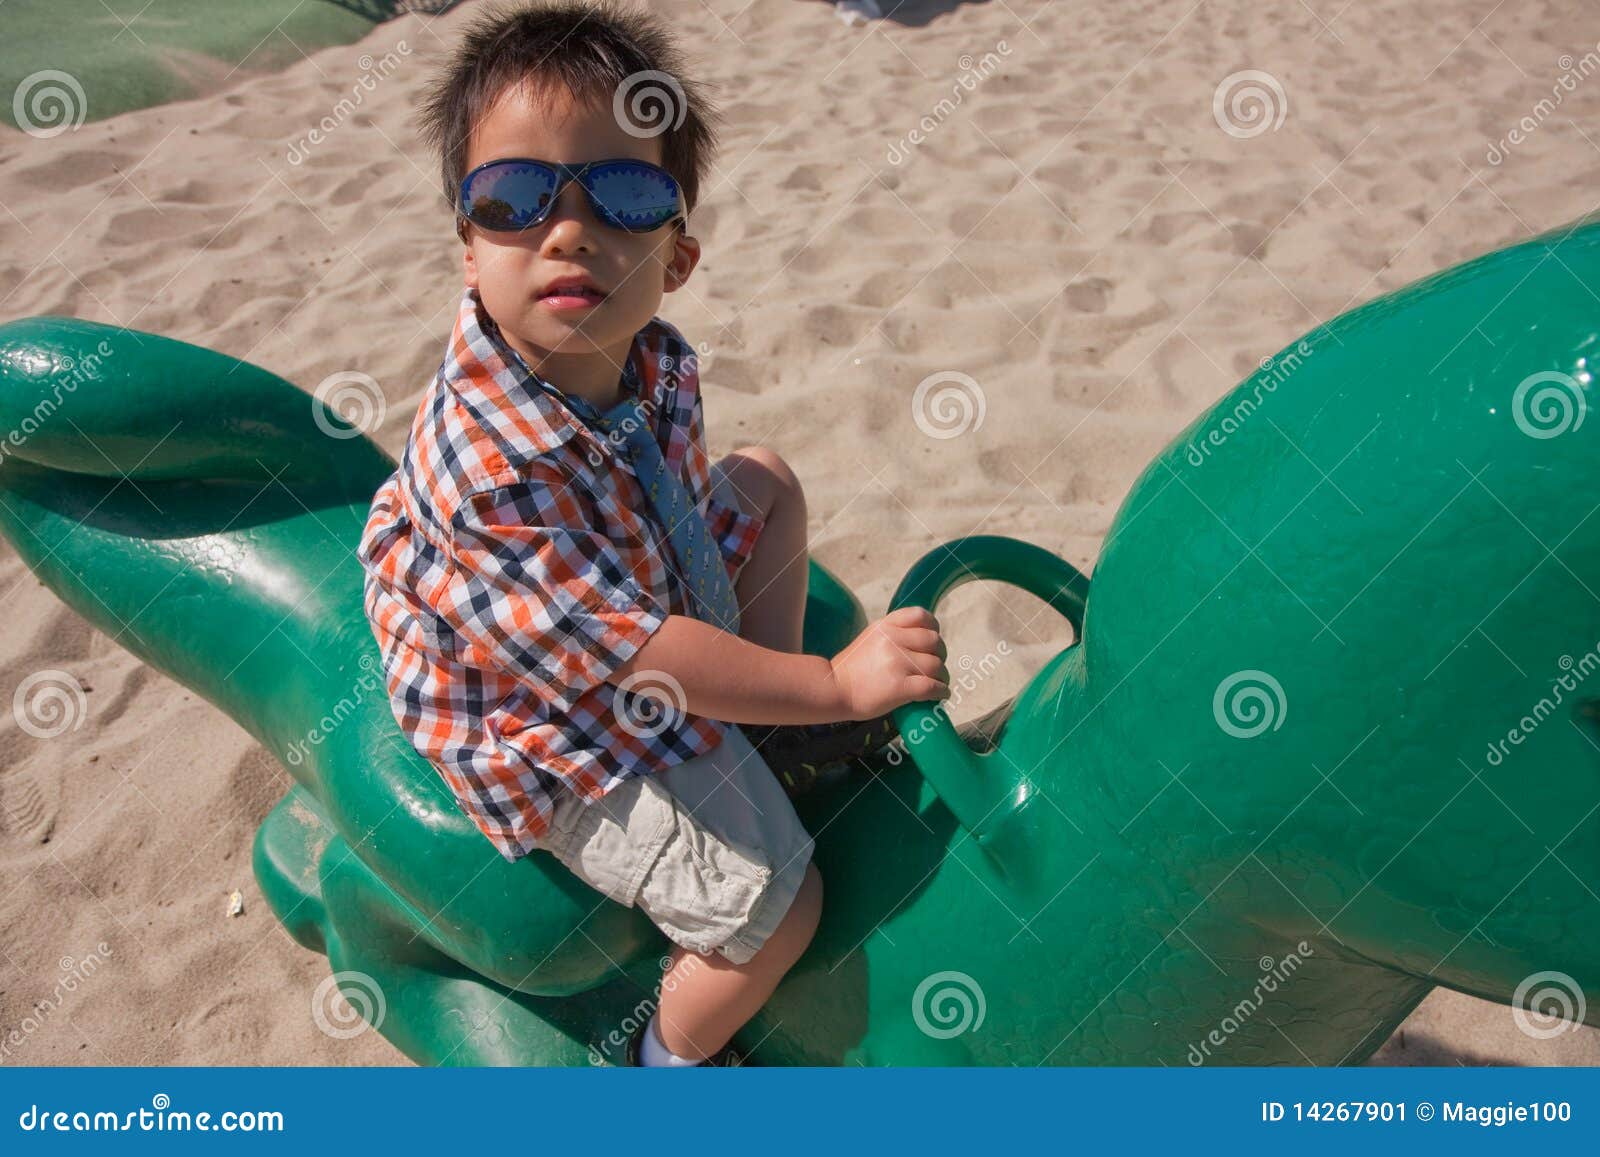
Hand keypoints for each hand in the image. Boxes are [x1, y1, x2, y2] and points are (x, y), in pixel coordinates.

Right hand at [827, 606, 948, 719]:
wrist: (833, 689)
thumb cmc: (851, 668)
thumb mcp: (871, 637)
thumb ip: (894, 633)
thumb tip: (923, 640)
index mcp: (886, 625)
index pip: (921, 616)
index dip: (933, 628)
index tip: (933, 640)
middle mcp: (893, 639)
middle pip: (934, 642)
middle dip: (940, 655)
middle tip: (936, 667)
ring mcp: (897, 663)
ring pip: (936, 666)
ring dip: (942, 676)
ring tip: (938, 683)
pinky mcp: (900, 687)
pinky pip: (932, 687)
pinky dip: (941, 691)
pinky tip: (940, 694)